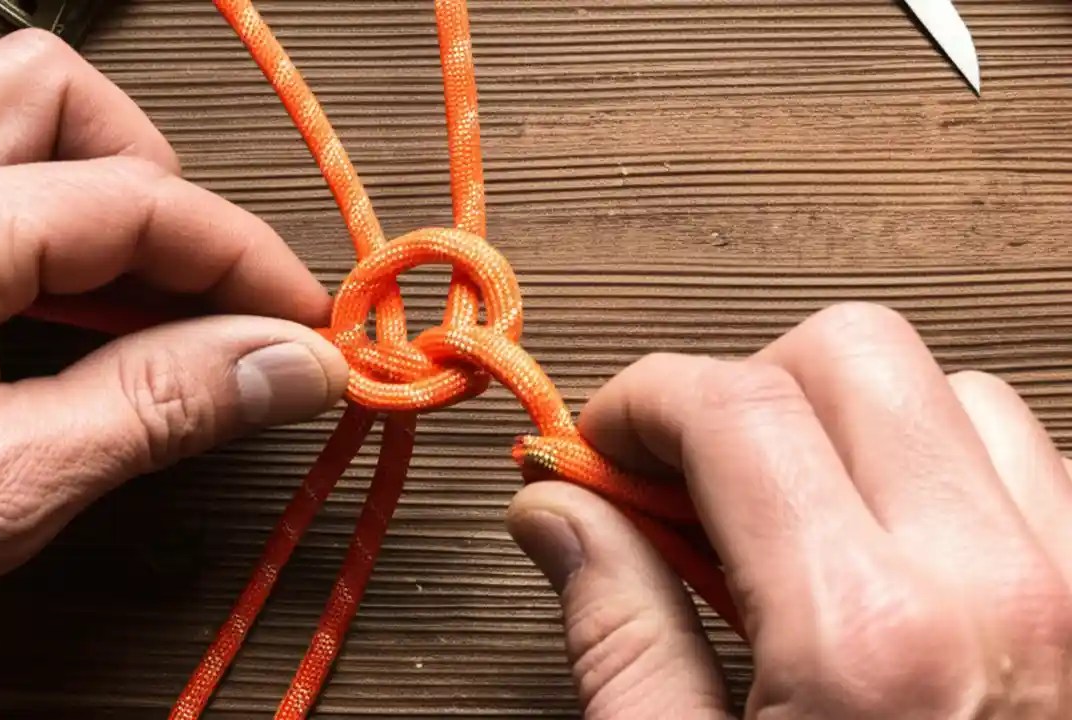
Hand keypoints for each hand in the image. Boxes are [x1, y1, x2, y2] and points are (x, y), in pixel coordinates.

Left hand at [0, 30, 347, 692]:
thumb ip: (157, 407)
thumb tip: (280, 360)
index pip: (132, 196)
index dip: (243, 255)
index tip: (298, 317)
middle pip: (54, 101)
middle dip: (157, 182)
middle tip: (207, 282)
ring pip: (2, 134)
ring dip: (100, 211)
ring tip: (156, 316)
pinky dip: (42, 249)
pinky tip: (77, 331)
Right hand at [509, 302, 1071, 717]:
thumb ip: (618, 632)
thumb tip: (558, 515)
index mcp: (871, 642)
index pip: (736, 407)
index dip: (641, 400)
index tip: (604, 440)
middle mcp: (1006, 593)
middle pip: (859, 354)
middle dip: (748, 387)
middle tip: (689, 473)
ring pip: (958, 397)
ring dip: (853, 429)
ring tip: (792, 521)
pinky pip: (1035, 475)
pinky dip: (941, 479)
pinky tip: (885, 560)